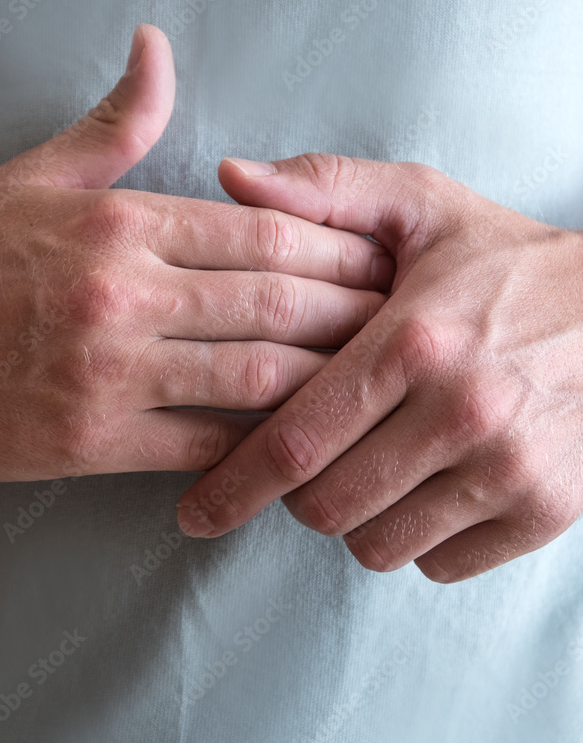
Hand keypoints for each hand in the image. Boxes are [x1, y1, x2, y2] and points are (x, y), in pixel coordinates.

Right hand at [0, 30, 391, 481]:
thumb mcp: (34, 177)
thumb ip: (114, 122)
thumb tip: (156, 48)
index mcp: (118, 223)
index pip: (265, 229)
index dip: (338, 250)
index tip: (378, 264)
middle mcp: (121, 293)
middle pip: (279, 302)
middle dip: (352, 316)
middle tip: (399, 326)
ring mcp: (107, 372)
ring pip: (255, 377)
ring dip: (322, 383)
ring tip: (366, 384)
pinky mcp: (88, 441)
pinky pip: (203, 445)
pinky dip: (256, 444)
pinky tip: (290, 438)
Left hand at [177, 152, 582, 582]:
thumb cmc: (508, 262)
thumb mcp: (422, 206)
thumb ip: (323, 190)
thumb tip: (229, 176)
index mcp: (414, 340)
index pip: (295, 441)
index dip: (232, 485)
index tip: (195, 512)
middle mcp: (464, 412)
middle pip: (326, 505)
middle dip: (294, 495)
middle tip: (307, 460)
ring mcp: (512, 470)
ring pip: (378, 545)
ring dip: (355, 518)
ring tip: (370, 466)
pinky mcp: (547, 511)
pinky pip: (438, 565)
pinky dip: (416, 539)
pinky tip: (426, 487)